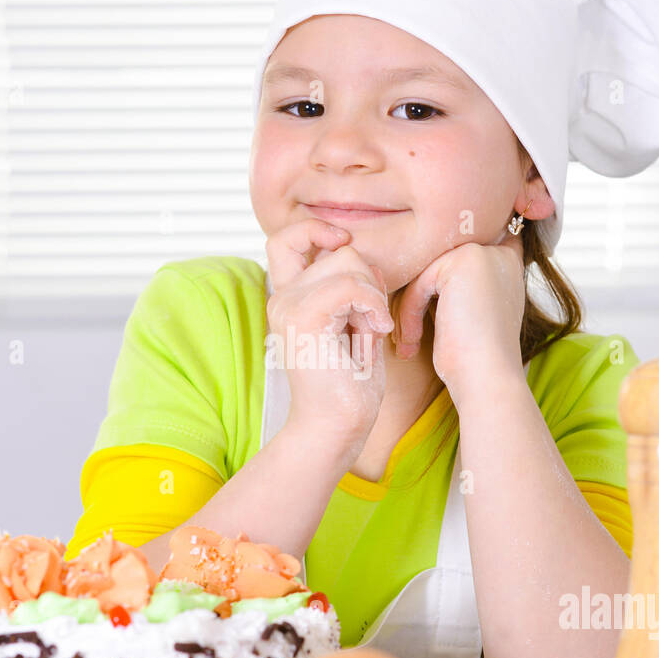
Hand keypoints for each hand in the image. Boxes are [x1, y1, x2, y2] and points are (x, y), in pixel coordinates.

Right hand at [264, 219, 393, 455]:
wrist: (336, 428)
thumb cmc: (349, 386)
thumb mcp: (352, 324)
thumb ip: (349, 289)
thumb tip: (358, 252)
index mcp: (289, 299)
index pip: (287, 238)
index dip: (317, 229)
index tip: (344, 246)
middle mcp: (282, 298)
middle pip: (339, 250)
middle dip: (370, 279)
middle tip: (371, 321)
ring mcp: (289, 306)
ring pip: (349, 262)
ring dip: (373, 295)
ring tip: (368, 332)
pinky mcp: (304, 318)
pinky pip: (351, 285)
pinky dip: (374, 305)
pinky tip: (377, 333)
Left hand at [393, 231, 526, 401]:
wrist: (488, 379)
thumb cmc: (474, 360)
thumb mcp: (468, 315)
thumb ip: (457, 288)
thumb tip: (425, 278)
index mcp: (506, 265)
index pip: (463, 255)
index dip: (440, 275)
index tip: (425, 300)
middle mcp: (500, 254)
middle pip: (436, 264)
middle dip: (417, 297)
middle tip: (409, 336)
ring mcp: (485, 253)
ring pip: (424, 273)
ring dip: (409, 309)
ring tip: (409, 343)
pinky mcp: (465, 261)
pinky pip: (420, 282)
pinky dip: (410, 312)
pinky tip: (413, 340)